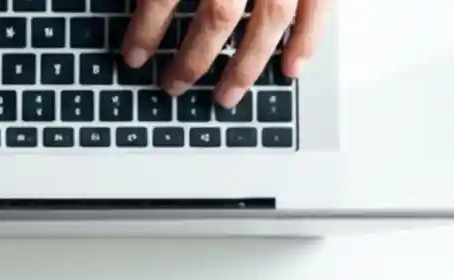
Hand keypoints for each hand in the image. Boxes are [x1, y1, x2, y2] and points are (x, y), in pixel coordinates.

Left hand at [123, 0, 328, 103]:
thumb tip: (140, 2)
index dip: (146, 28)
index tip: (133, 57)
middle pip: (217, 13)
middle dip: (193, 58)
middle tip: (173, 85)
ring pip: (270, 18)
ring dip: (245, 64)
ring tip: (224, 97)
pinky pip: (319, 6)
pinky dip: (308, 40)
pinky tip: (290, 70)